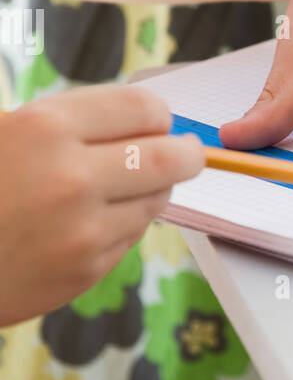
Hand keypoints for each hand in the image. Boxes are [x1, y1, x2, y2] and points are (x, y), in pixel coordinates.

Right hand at [0, 85, 204, 326]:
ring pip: (155, 201)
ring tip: (124, 185)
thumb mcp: (3, 131)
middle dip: (186, 153)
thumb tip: (146, 117)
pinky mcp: (85, 271)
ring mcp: (82, 231)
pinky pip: (129, 237)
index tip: (160, 120)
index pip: (143, 108)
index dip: (159, 113)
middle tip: (188, 152)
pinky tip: (90, 220)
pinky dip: (123, 224)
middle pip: (170, 157)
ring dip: (151, 190)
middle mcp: (71, 178)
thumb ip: (65, 120)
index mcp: (44, 128)